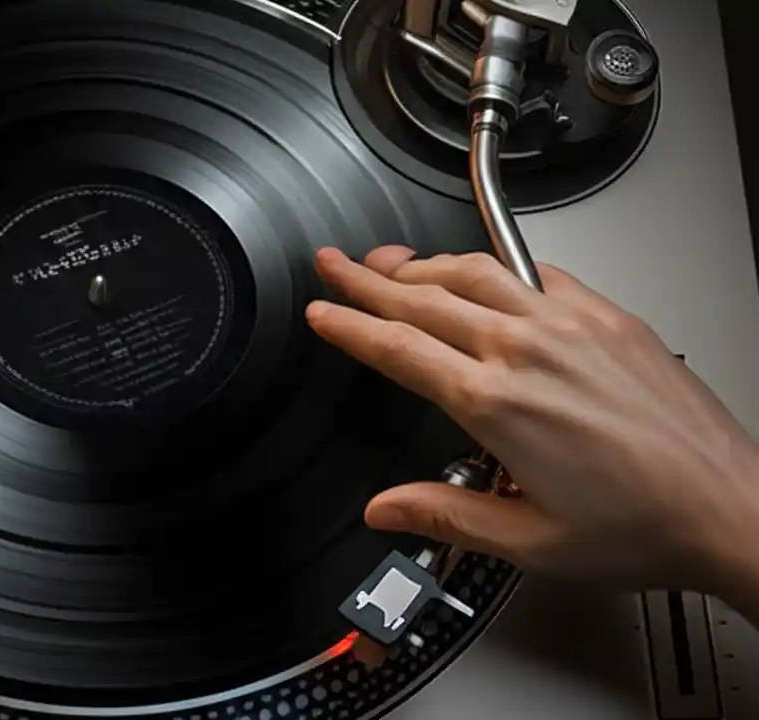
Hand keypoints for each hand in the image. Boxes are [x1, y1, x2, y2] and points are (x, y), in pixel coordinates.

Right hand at [305, 246, 758, 613]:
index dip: (349, 323)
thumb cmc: (643, 525)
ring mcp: (572, 325)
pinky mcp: (610, 318)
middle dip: (368, 278)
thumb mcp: (527, 540)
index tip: (322, 309)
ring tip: (391, 260)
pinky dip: (494, 266)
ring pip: (477, 273)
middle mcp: (529, 350)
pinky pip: (537, 274)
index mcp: (496, 404)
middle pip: (425, 297)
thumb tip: (385, 510)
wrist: (731, 508)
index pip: (398, 347)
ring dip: (423, 263)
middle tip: (334, 262)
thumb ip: (445, 514)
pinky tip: (483, 272)